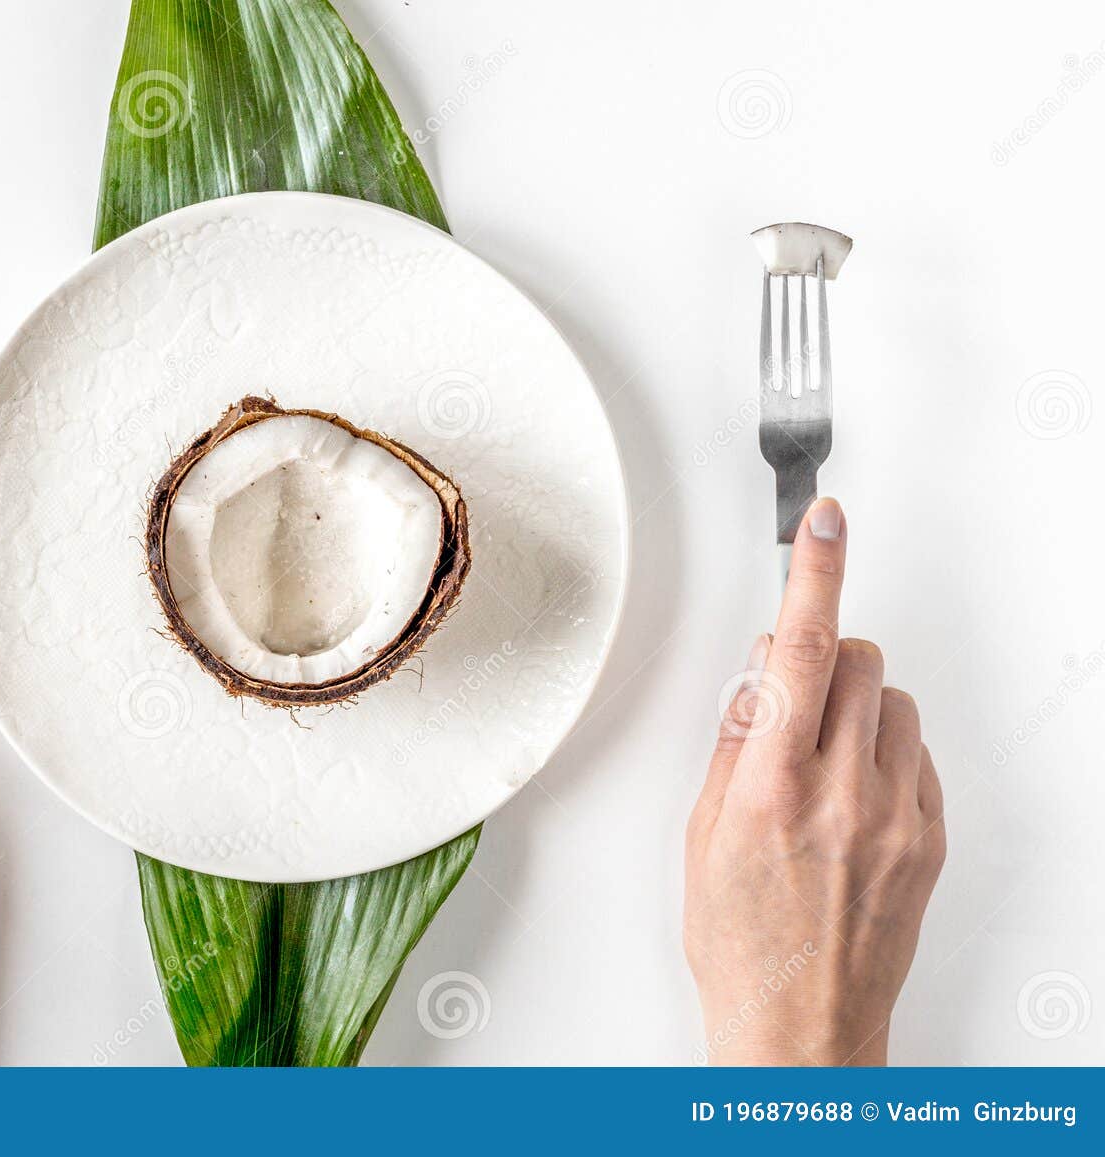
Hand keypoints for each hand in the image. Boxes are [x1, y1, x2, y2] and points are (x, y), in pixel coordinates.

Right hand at [684, 499, 945, 1065]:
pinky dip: (883, 755)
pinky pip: (916, 754)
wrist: (801, 1026)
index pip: (796, 653)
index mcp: (771, 789)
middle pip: (854, 661)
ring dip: (855, 707)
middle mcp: (841, 796)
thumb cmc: (740, 940)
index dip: (813, 575)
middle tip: (791, 703)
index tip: (824, 522)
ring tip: (822, 763)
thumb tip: (759, 675)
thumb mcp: (703, 835)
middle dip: (820, 660)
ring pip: (891, 701)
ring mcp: (895, 818)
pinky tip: (850, 799)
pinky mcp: (929, 838)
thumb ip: (735, 744)